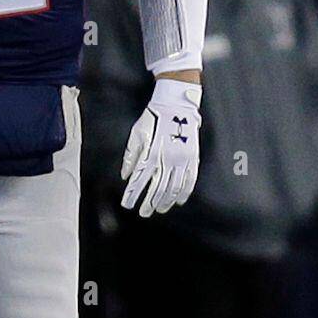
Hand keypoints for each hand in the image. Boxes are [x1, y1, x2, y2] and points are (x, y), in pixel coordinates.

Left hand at [120, 78, 201, 217]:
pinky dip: (184, 193)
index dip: (133, 194)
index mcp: (151, 154)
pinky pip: (190, 180)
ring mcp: (182, 160)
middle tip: (143, 212)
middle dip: (149, 203)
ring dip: (165, 201)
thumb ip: (130, 156)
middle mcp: (167, 160)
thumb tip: (125, 175)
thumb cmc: (153, 119)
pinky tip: (179, 201)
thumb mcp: (136, 134)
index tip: (127, 204)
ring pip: (174, 188)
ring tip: (159, 209)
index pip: (139, 180)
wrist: (176, 105)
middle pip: (157, 188)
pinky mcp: (192, 158)